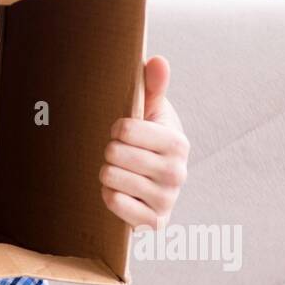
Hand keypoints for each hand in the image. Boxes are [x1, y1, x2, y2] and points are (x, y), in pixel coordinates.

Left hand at [98, 55, 189, 231]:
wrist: (153, 184)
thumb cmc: (148, 140)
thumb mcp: (151, 111)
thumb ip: (153, 85)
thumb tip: (157, 60)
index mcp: (178, 142)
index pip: (126, 130)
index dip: (116, 128)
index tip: (121, 131)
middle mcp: (178, 173)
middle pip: (115, 153)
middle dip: (108, 151)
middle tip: (116, 153)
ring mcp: (167, 200)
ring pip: (111, 178)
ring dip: (106, 173)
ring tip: (118, 171)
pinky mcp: (154, 223)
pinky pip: (115, 204)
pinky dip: (109, 196)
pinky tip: (118, 190)